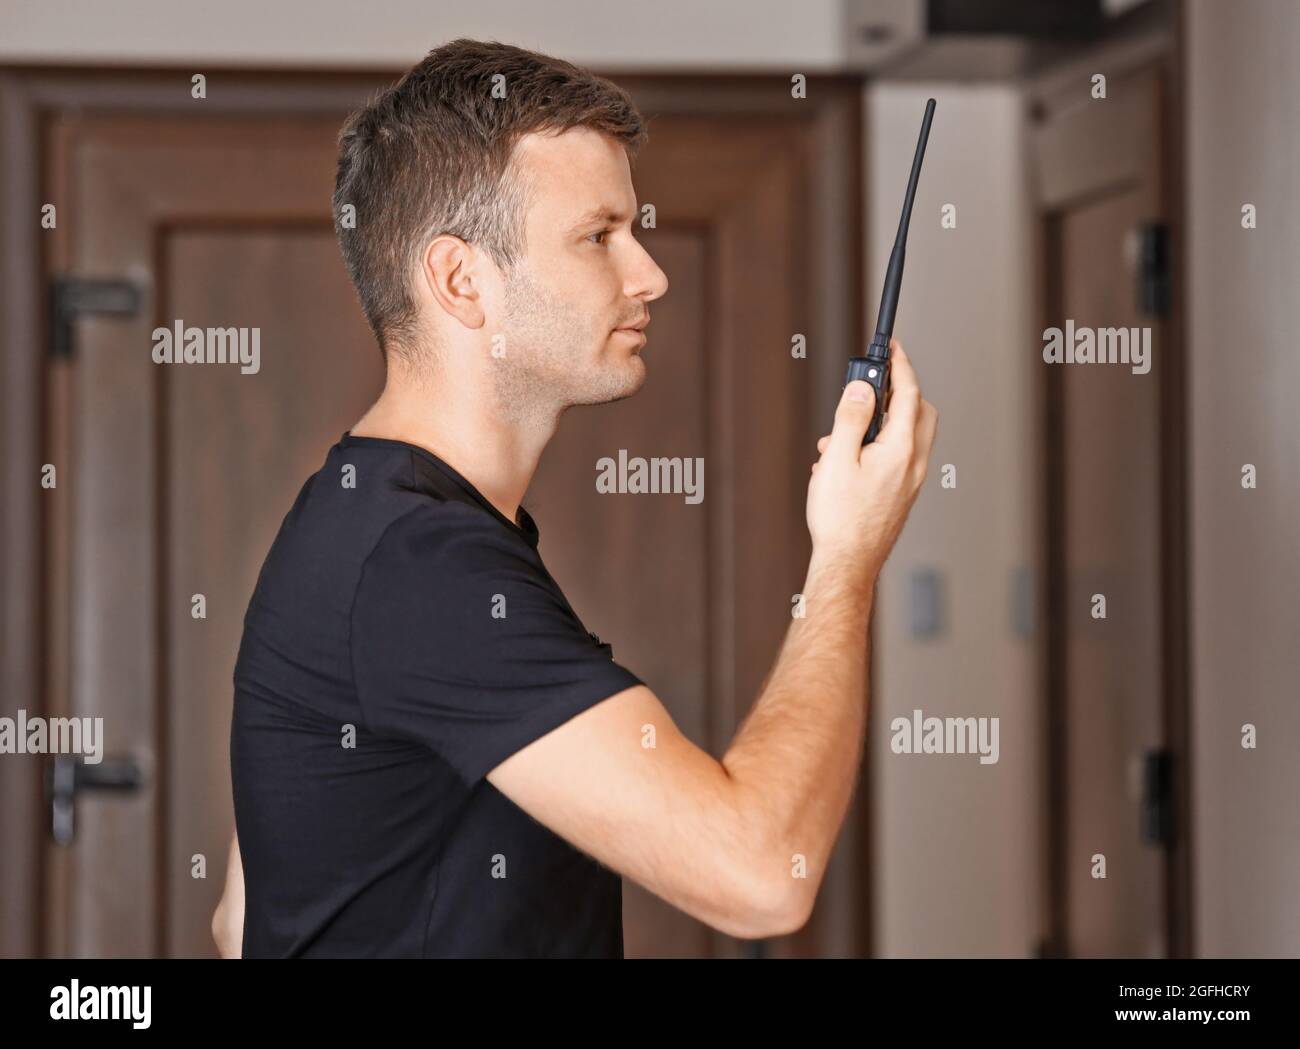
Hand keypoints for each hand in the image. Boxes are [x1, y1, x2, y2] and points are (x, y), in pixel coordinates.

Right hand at [805, 339, 937, 586]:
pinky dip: (878, 447)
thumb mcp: (837, 459)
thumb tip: (861, 389)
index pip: (908, 394)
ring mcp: (910, 482)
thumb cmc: (840, 517)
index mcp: (901, 450)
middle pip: (921, 413)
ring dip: (881, 424)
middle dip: (901, 393)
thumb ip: (850, 419)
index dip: (901, 366)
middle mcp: (914, 465)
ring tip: (837, 438)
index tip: (893, 347)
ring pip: (909, 437)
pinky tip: (843, 464)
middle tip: (873, 386)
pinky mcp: (901, 496)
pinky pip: (898, 458)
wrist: (847, 564)